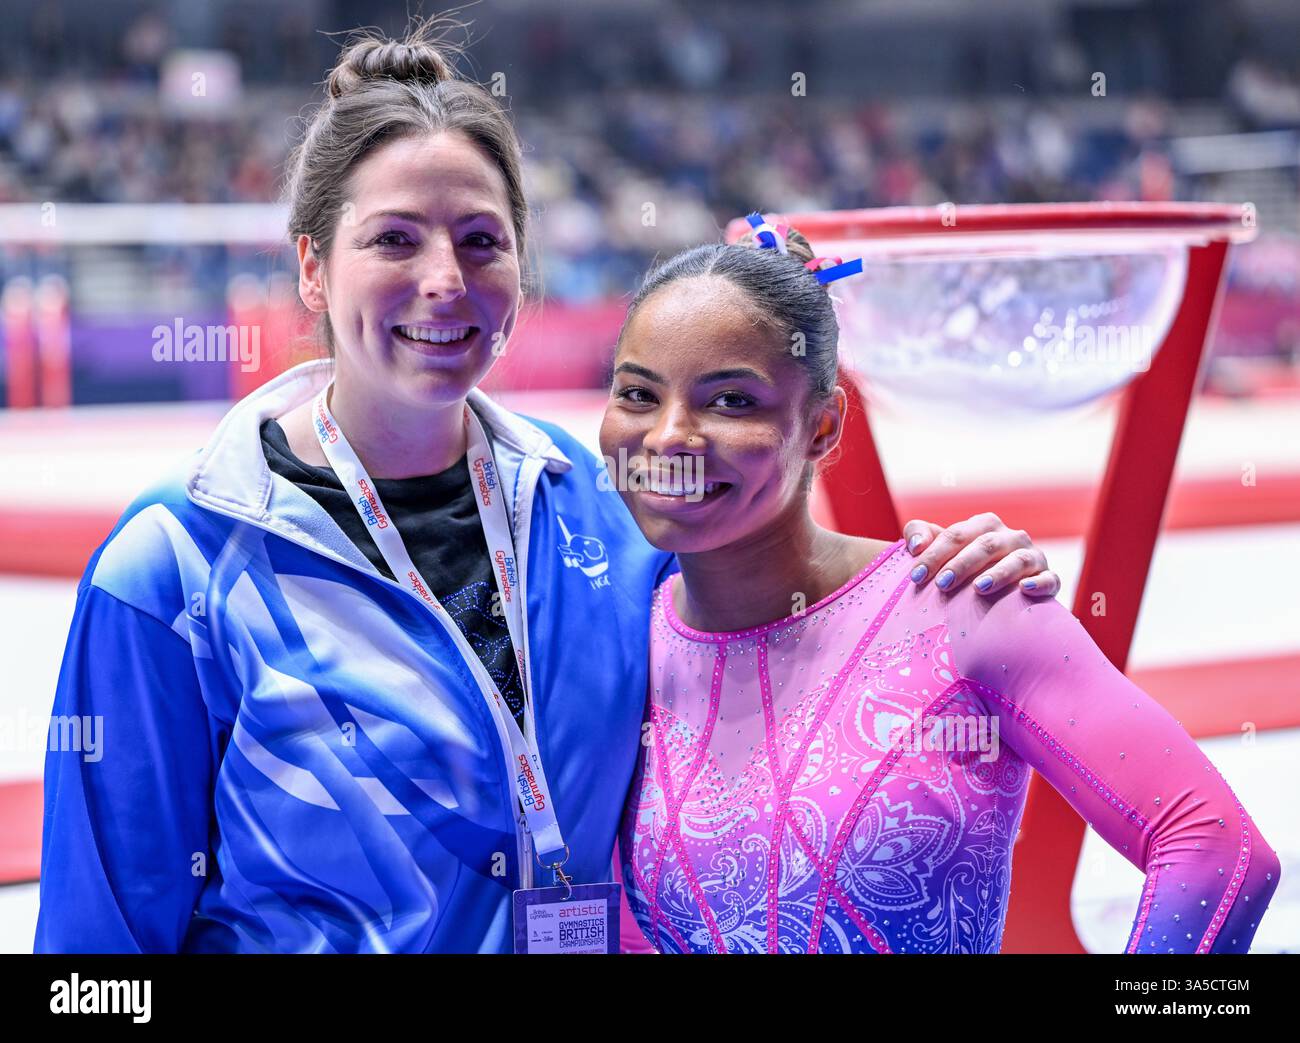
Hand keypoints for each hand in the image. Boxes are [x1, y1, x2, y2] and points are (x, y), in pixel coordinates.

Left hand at [902, 513, 1059, 596]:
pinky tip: (1025, 590)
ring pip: (1018, 559)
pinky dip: (1040, 583)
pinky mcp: (1048, 578)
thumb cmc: (963, 567)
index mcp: (984, 525)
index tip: (916, 577)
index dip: (934, 554)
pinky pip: (1049, 579)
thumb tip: (915, 545)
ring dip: (999, 573)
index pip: (956, 535)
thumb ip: (920, 535)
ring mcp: (1032, 556)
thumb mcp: (941, 548)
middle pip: (985, 545)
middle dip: (961, 564)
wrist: (1001, 592)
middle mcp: (1010, 536)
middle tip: (942, 584)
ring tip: (979, 588)